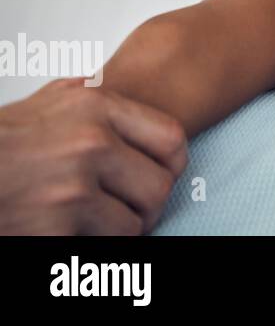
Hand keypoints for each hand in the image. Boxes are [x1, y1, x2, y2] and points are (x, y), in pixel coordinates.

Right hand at [0, 78, 186, 234]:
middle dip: (147, 205)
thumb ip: (81, 94)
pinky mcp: (54, 228)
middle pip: (160, 187)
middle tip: (131, 210)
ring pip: (134, 224)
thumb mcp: (41, 102)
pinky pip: (100, 248)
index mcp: (95, 108)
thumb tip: (107, 86)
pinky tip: (72, 232)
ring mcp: (73, 189)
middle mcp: (90, 144)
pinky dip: (90, 246)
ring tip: (97, 222)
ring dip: (119, 229)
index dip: (173, 164)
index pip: (172, 138)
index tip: (163, 174)